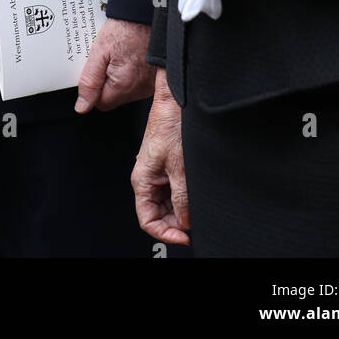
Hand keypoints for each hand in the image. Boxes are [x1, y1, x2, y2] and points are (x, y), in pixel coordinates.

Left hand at [75, 18, 154, 112]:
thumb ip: (90, 81)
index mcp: (124, 85)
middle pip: (114, 97)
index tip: (96, 71)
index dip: (94, 88)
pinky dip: (132, 73)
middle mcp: (141, 89)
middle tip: (108, 59)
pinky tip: (130, 57)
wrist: (144, 12)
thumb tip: (82, 106)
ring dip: (120, 78)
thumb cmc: (125, 27)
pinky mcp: (156, 78)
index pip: (101, 103)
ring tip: (120, 56)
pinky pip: (138, 83)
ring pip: (126, 91)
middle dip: (107, 81)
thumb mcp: (99, 51)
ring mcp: (151, 84)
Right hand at [131, 69, 189, 243]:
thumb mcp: (179, 167)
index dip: (165, 233)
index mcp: (142, 180)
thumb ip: (181, 198)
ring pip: (167, 203)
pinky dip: (184, 196)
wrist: (175, 101)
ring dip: (182, 208)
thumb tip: (185, 220)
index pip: (147, 220)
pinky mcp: (167, 165)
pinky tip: (195, 193)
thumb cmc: (170, 125)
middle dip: (176, 221)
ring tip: (196, 204)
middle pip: (158, 213)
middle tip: (194, 222)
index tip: (184, 236)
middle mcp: (147, 178)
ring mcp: (158, 172)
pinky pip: (174, 189)